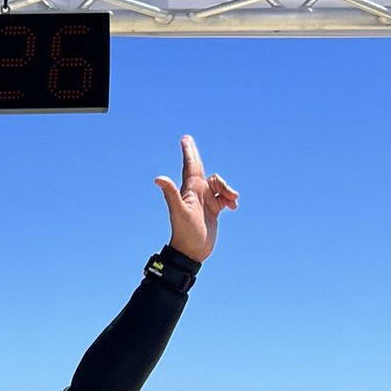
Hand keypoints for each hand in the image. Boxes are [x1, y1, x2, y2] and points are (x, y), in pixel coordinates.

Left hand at [153, 136, 237, 261]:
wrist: (192, 251)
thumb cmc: (185, 232)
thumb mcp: (179, 211)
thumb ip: (171, 193)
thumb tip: (157, 179)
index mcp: (189, 190)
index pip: (190, 166)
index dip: (189, 152)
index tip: (185, 139)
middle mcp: (197, 193)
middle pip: (199, 169)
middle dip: (194, 155)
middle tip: (188, 140)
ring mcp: (205, 201)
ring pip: (217, 184)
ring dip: (227, 188)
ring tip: (232, 200)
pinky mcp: (213, 211)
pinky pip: (224, 198)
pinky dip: (230, 198)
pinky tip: (233, 206)